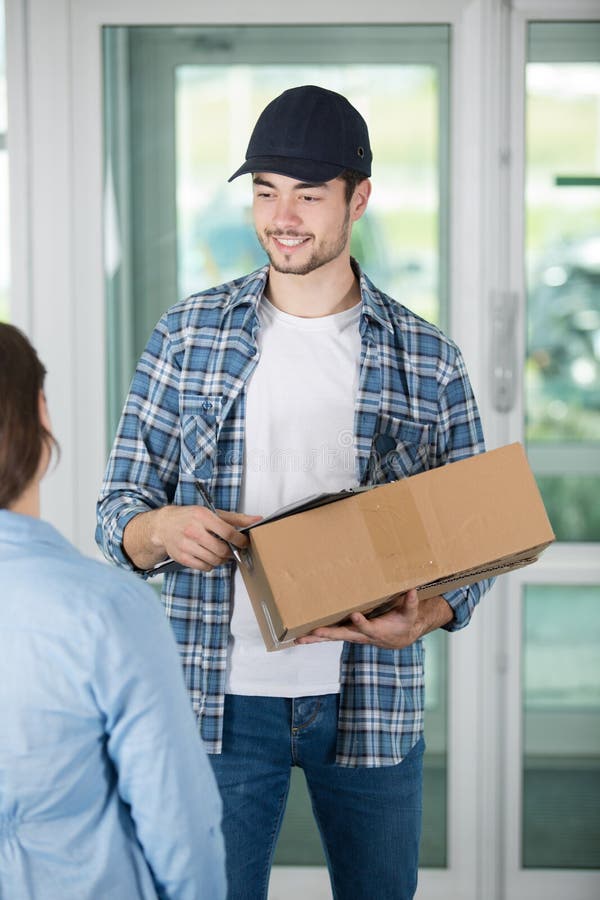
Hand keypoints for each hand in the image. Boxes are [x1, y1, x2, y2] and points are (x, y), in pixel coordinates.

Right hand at [153, 505, 260, 571]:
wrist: (164, 525)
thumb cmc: (190, 518)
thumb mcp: (212, 513)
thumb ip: (236, 518)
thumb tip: (257, 520)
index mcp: (203, 516)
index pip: (227, 532)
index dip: (240, 540)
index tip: (244, 543)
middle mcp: (193, 530)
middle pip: (221, 550)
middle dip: (231, 553)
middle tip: (232, 550)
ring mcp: (186, 545)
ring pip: (213, 561)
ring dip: (222, 560)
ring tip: (221, 553)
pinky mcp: (181, 557)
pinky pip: (204, 567)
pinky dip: (210, 565)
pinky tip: (209, 557)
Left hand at [295, 589, 420, 649]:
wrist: (398, 638)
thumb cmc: (403, 623)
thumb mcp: (409, 614)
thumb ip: (410, 603)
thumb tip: (412, 590)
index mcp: (376, 630)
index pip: (367, 627)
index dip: (361, 622)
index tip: (355, 615)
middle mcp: (360, 635)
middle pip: (343, 635)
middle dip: (328, 634)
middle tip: (314, 633)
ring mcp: (352, 635)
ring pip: (332, 638)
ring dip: (315, 639)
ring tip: (298, 639)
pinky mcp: (346, 633)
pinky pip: (330, 635)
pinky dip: (316, 636)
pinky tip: (302, 635)